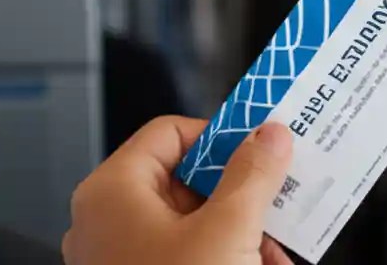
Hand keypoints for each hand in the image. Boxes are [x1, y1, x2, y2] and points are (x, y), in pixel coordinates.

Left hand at [63, 117, 294, 264]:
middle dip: (240, 195)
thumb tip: (268, 137)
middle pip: (185, 181)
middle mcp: (107, 221)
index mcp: (112, 191)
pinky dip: (224, 258)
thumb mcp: (227, 230)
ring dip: (240, 233)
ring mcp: (120, 258)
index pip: (170, 133)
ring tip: (275, 252)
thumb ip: (252, 174)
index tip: (261, 144)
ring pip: (191, 223)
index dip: (220, 136)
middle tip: (278, 196)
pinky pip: (186, 257)